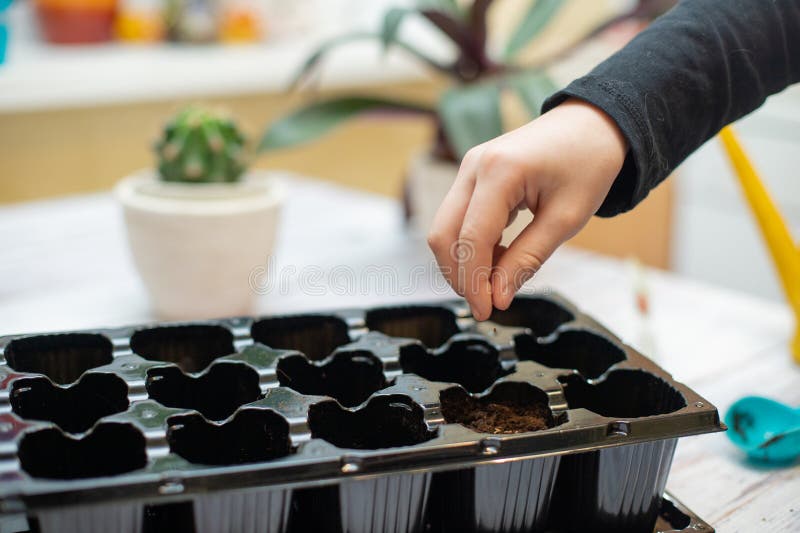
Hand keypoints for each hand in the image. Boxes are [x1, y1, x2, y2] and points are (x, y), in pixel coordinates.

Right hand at [427, 98, 627, 319]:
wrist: (592, 124)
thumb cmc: (588, 163)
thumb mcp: (566, 219)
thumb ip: (527, 259)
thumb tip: (498, 297)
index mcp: (499, 172)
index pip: (471, 239)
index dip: (473, 281)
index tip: (486, 311)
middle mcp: (474, 166)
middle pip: (443, 234)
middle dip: (459, 275)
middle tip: (485, 303)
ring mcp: (469, 167)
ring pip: (445, 227)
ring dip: (463, 261)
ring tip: (497, 280)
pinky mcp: (472, 174)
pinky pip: (458, 217)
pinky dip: (471, 245)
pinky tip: (497, 258)